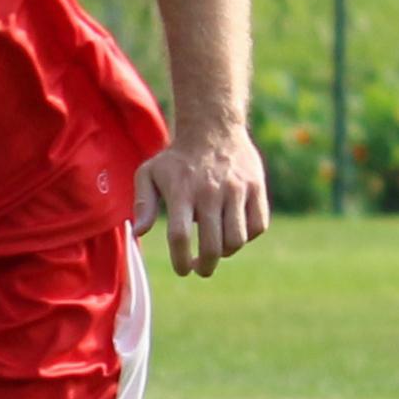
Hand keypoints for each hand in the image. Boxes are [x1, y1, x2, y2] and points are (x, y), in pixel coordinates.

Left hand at [132, 123, 270, 275]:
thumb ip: (143, 204)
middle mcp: (210, 192)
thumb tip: (139, 233)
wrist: (212, 128)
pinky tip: (234, 232)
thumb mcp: (149, 174)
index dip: (180, 260)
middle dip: (205, 266)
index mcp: (181, 192)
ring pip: (237, 239)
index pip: (180, 236)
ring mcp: (236, 190)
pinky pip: (258, 226)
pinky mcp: (256, 188)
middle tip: (201, 269)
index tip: (182, 270)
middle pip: (212, 245)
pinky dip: (248, 236)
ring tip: (216, 249)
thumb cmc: (175, 159)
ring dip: (226, 253)